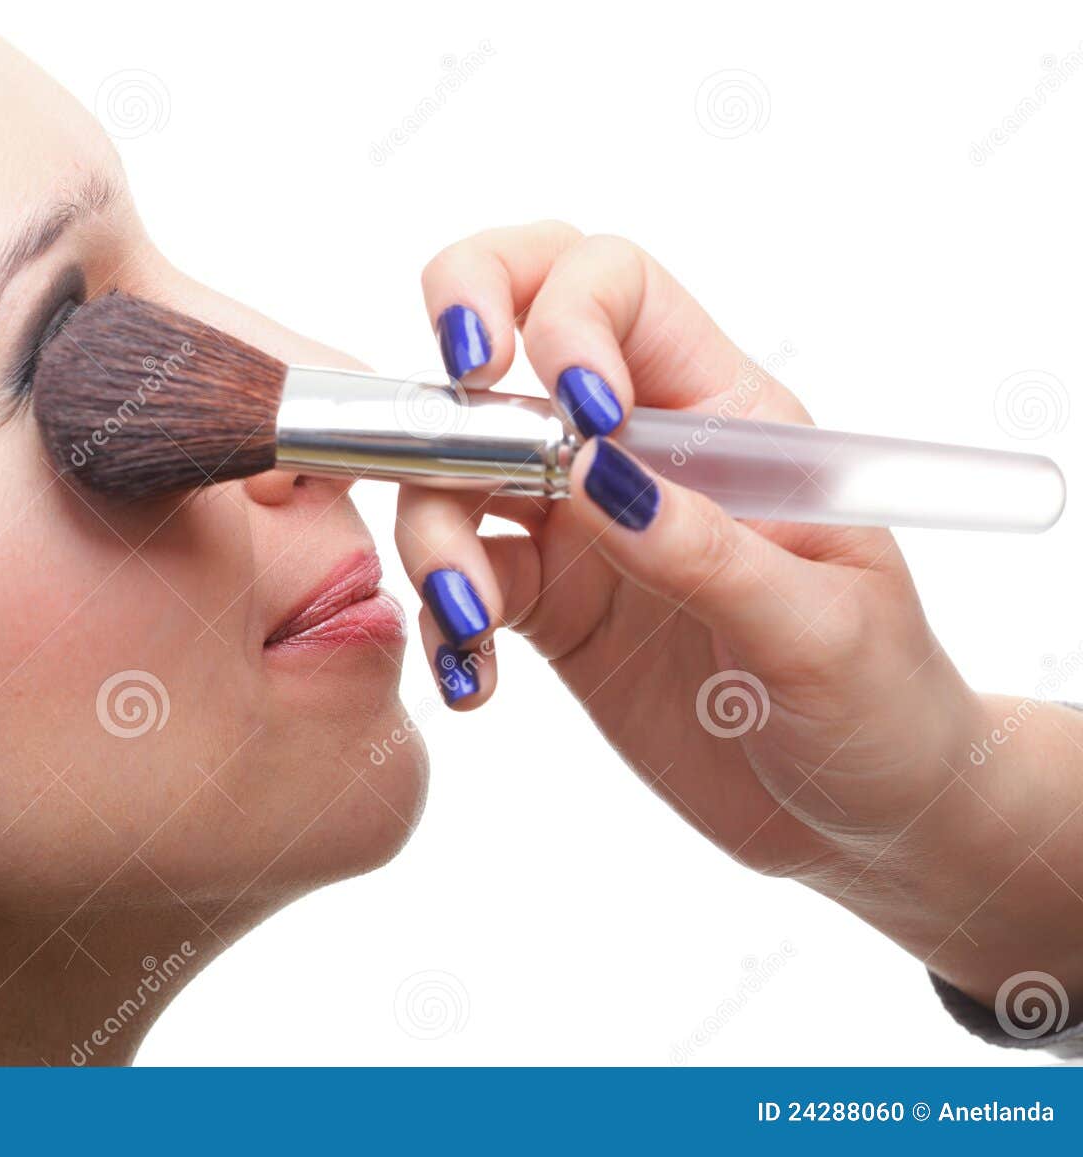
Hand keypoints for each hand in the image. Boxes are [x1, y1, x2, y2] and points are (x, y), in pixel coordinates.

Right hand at [397, 222, 1082, 1015]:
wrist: (868, 814)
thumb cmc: (881, 704)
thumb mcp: (821, 628)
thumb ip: (704, 547)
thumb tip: (591, 473)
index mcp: (722, 417)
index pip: (618, 288)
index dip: (566, 315)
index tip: (568, 415)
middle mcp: (637, 450)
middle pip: (511, 330)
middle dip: (453, 344)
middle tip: (442, 416)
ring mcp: (581, 527)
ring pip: (458, 469)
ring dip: (434, 529)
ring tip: (470, 619)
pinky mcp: (548, 606)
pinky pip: (459, 578)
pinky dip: (442, 622)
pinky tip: (474, 683)